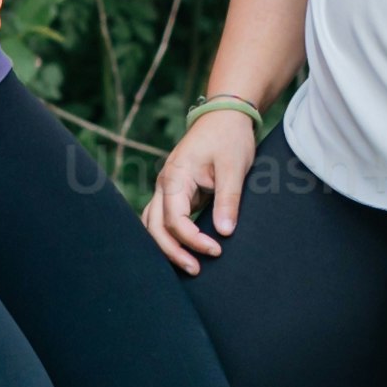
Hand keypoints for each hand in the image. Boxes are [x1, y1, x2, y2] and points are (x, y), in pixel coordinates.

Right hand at [146, 102, 257, 268]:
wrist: (225, 117)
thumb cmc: (229, 138)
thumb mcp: (234, 167)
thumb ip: (228, 199)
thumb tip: (224, 232)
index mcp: (175, 176)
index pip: (174, 219)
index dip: (192, 240)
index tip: (216, 250)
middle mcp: (164, 183)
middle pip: (155, 226)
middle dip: (173, 251)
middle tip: (196, 270)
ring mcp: (167, 188)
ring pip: (153, 225)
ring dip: (167, 247)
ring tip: (190, 266)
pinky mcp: (175, 193)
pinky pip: (162, 219)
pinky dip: (168, 236)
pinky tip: (182, 251)